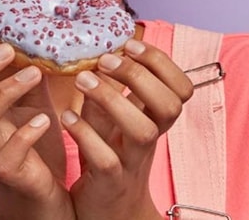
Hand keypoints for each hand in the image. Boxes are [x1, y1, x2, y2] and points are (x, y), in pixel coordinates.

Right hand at [0, 37, 74, 219]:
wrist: (46, 195)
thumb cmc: (35, 144)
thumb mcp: (32, 101)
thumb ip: (26, 72)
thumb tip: (32, 36)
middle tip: (5, 50)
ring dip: (2, 93)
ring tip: (32, 72)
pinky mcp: (12, 175)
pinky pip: (6, 157)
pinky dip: (23, 135)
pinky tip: (43, 119)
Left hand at [62, 39, 194, 219]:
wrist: (109, 212)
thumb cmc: (110, 157)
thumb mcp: (113, 120)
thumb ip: (110, 90)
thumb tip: (100, 49)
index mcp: (155, 121)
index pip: (181, 88)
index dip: (162, 63)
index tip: (131, 45)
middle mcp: (150, 140)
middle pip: (168, 105)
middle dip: (140, 76)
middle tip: (106, 60)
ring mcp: (133, 162)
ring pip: (141, 131)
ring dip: (112, 100)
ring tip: (83, 80)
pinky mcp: (110, 182)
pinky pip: (106, 159)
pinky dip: (86, 135)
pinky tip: (67, 118)